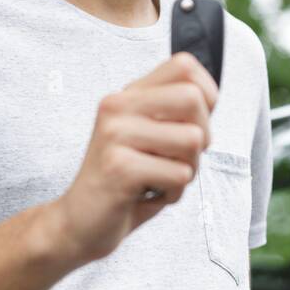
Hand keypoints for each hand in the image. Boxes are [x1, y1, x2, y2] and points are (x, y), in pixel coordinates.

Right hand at [50, 52, 217, 263]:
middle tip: (181, 160)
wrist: (78, 225)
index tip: (193, 126)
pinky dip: (174, 193)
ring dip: (188, 170)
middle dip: (203, 137)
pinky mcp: (119, 167)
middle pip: (194, 99)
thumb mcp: (151, 139)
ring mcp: (115, 134)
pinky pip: (180, 174)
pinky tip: (148, 195)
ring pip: (193, 140)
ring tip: (160, 180)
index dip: (207, 96)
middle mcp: (118, 106)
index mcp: (127, 95)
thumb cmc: (127, 183)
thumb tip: (210, 95)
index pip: (184, 65)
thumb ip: (176, 115)